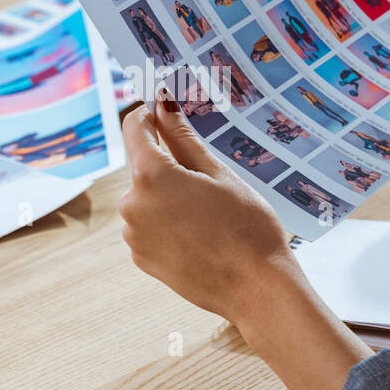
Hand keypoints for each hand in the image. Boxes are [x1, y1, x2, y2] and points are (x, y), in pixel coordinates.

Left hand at [118, 88, 295, 324]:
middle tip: (211, 183)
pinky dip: (169, 225)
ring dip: (170, 198)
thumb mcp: (218, 173)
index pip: (135, 127)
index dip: (151, 115)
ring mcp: (133, 235)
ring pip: (147, 199)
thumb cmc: (247, 225)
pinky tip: (200, 237)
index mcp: (151, 176)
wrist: (257, 289)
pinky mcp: (141, 259)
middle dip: (170, 166)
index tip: (169, 114)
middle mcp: (132, 204)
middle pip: (144, 167)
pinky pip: (150, 227)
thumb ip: (183, 136)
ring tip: (210, 216)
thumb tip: (162, 100)